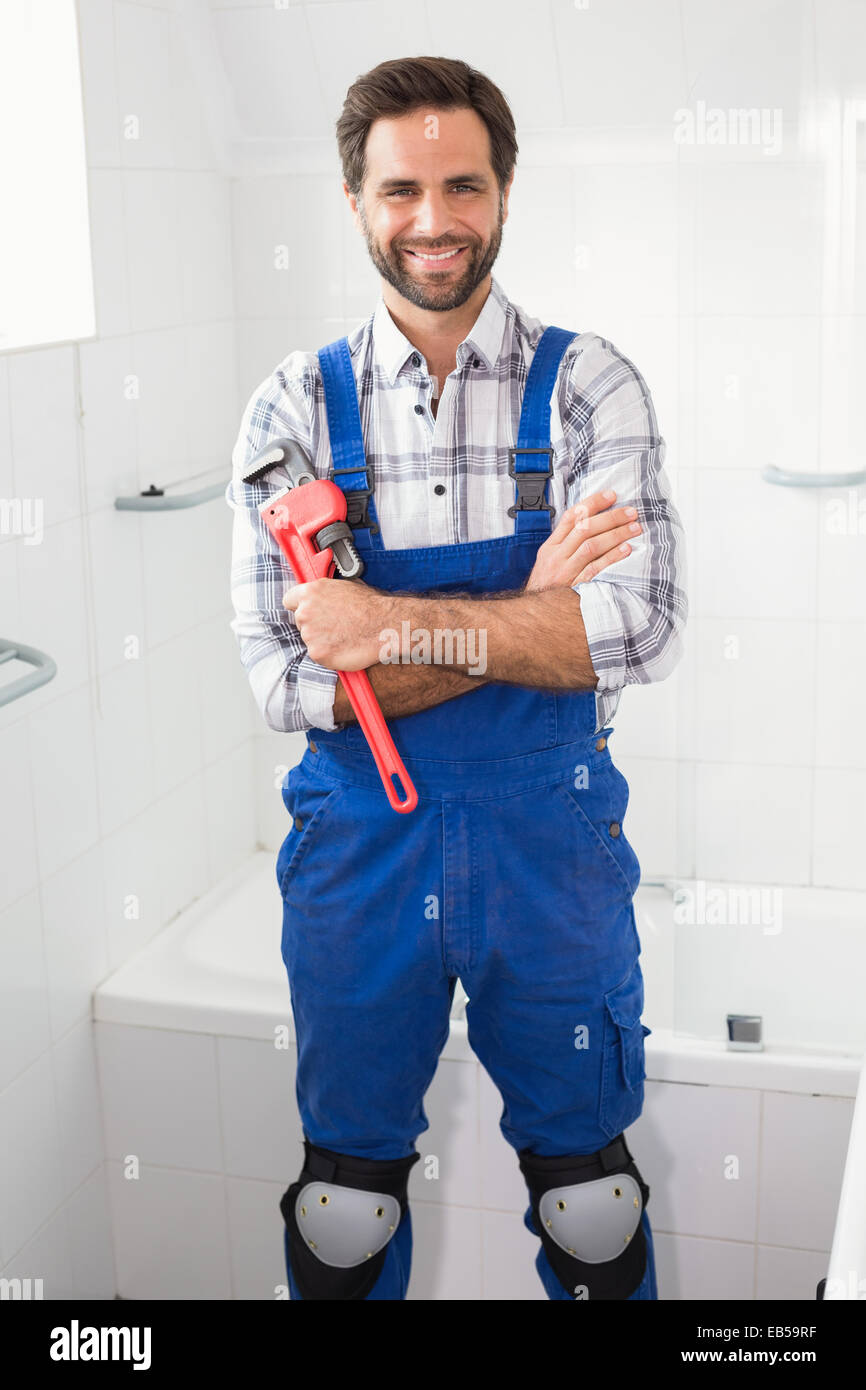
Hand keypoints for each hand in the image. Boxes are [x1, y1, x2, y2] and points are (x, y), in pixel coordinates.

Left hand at [282, 577, 386, 670]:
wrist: (385, 624)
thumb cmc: (371, 606)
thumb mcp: (344, 586)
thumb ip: (324, 593)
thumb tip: (321, 596)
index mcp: (310, 592)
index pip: (289, 600)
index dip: (300, 607)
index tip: (310, 612)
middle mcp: (305, 611)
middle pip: (300, 622)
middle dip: (314, 625)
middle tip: (335, 626)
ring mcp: (309, 634)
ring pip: (309, 639)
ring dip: (322, 640)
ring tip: (344, 636)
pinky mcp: (317, 653)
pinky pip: (318, 655)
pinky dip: (329, 654)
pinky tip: (344, 647)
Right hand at [524, 490, 641, 591]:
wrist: (536, 613)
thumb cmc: (546, 585)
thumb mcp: (548, 559)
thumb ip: (566, 541)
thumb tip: (590, 520)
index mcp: (550, 546)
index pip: (571, 517)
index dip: (593, 503)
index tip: (611, 496)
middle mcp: (557, 556)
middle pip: (585, 529)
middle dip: (610, 517)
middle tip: (630, 512)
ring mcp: (566, 572)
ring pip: (591, 546)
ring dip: (615, 535)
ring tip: (634, 528)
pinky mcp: (576, 587)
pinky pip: (595, 569)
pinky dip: (611, 558)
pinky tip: (626, 549)